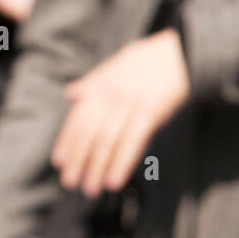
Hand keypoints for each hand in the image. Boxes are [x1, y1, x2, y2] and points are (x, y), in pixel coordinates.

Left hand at [51, 27, 189, 196]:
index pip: (77, 118)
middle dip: (78, 159)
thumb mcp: (116, 63)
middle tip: (69, 182)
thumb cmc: (148, 59)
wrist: (179, 50)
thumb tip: (70, 93)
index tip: (59, 162)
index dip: (67, 141)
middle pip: (88, 133)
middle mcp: (110, 95)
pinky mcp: (150, 112)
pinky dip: (121, 163)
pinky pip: (132, 142)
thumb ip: (93, 81)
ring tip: (90, 188)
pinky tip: (114, 181)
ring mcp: (129, 104)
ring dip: (96, 167)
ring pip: (107, 140)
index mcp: (100, 85)